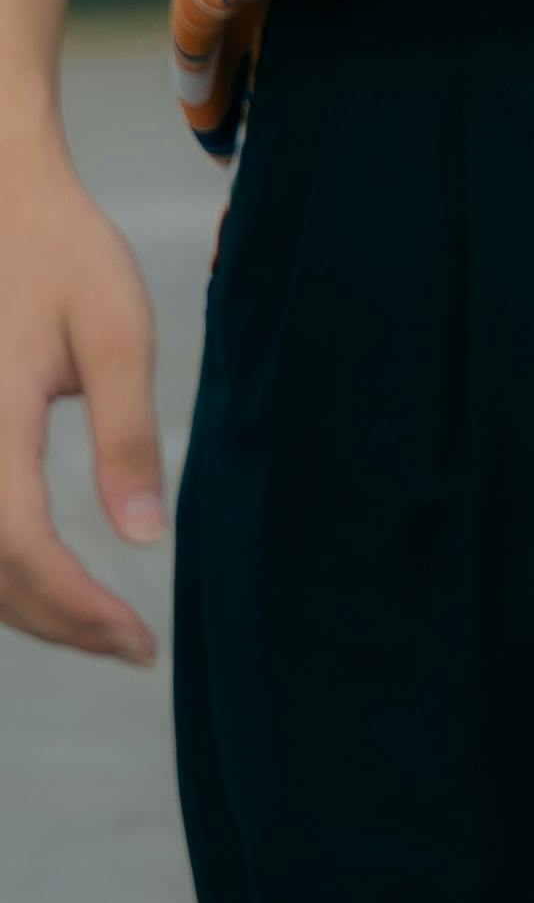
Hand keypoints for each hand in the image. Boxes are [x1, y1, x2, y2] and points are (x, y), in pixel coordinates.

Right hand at [0, 121, 166, 662]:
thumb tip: (144, 538)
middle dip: (56, 624)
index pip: (22, 550)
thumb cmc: (60, 254)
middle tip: (129, 647)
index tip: (140, 641)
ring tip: (95, 627)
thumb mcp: (115, 331)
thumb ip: (126, 435)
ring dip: (21, 608)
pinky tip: (41, 582)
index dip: (77, 610)